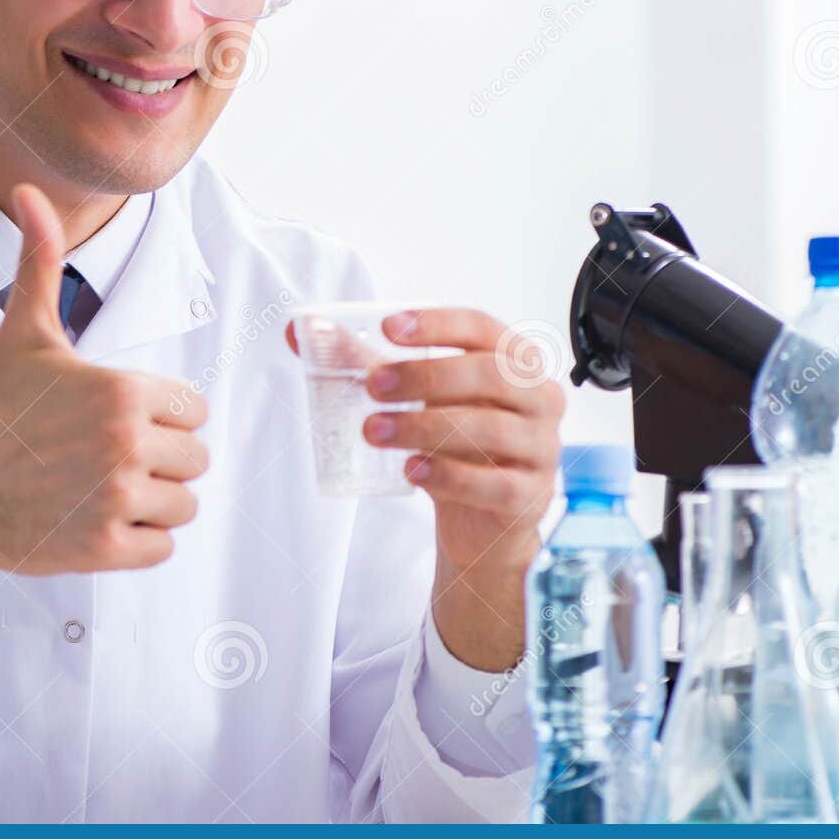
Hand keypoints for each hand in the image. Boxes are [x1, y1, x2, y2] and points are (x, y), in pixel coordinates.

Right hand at [0, 183, 208, 574]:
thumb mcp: (25, 333)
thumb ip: (40, 260)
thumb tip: (30, 192)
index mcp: (122, 391)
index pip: (192, 411)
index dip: (158, 418)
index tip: (109, 423)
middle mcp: (126, 443)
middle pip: (194, 460)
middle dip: (156, 463)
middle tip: (99, 461)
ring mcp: (116, 498)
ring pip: (183, 506)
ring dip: (149, 504)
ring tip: (96, 491)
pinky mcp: (105, 549)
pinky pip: (163, 548)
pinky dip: (135, 543)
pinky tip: (91, 522)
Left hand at [363, 308, 562, 668]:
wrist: (481, 515)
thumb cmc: (452, 439)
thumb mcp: (414, 396)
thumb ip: (364, 361)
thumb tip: (299, 332)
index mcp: (514, 360)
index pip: (482, 327)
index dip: (438, 323)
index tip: (388, 327)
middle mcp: (538, 398)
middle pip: (489, 375)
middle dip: (425, 376)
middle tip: (371, 386)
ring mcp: (540, 448)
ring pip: (489, 429)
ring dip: (424, 426)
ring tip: (373, 430)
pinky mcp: (529, 496)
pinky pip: (493, 483)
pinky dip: (449, 475)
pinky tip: (411, 469)